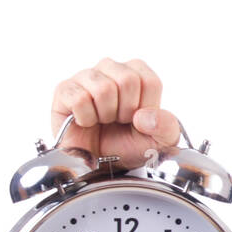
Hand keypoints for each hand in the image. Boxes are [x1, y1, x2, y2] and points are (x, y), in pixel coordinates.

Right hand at [50, 58, 181, 168]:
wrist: (101, 163)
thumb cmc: (129, 145)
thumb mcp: (161, 141)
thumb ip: (167, 126)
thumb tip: (144, 116)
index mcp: (137, 72)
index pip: (150, 82)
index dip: (145, 108)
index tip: (137, 119)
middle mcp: (111, 68)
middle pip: (127, 80)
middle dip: (125, 111)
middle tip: (118, 121)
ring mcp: (86, 77)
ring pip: (103, 88)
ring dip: (105, 114)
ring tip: (102, 120)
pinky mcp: (65, 90)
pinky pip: (79, 99)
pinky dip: (85, 118)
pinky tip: (86, 121)